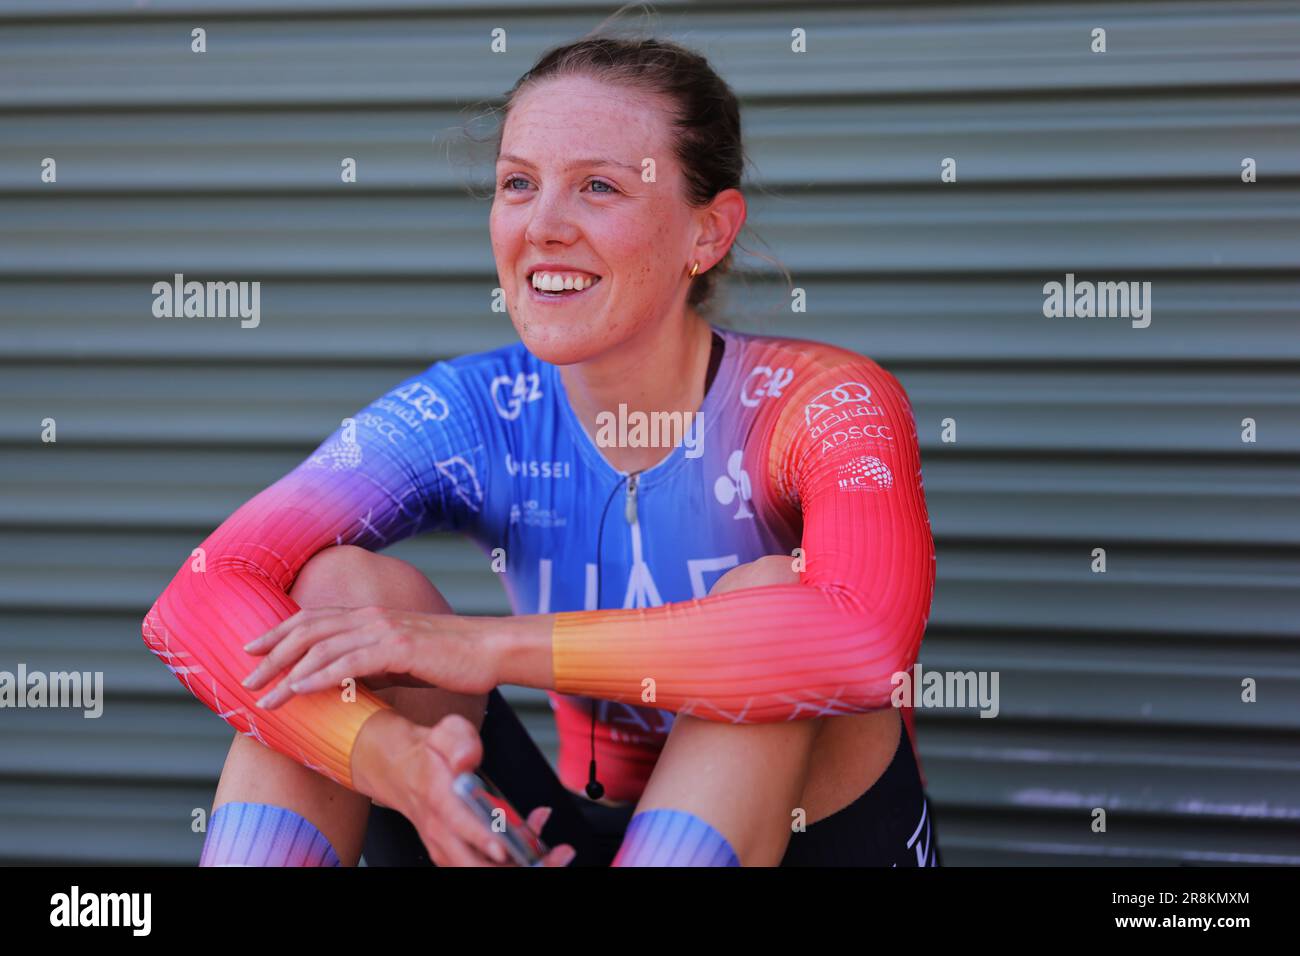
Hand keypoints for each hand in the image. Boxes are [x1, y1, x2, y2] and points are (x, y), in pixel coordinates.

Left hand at [240, 605, 498, 709]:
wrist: (488, 650)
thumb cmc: (448, 658)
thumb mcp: (399, 660)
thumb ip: (368, 665)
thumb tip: (338, 680)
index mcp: (370, 615)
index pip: (311, 618)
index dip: (276, 632)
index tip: (248, 649)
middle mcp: (371, 616)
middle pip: (307, 629)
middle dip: (271, 654)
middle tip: (244, 678)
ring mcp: (384, 629)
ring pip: (323, 646)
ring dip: (288, 672)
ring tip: (265, 695)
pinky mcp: (400, 648)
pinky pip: (351, 661)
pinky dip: (321, 674)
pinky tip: (301, 689)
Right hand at [358, 710, 576, 866]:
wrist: (401, 771)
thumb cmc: (429, 754)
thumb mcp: (445, 731)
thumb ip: (459, 740)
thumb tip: (467, 759)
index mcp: (439, 798)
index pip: (459, 824)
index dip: (483, 837)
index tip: (504, 846)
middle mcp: (441, 830)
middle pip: (475, 864)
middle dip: (516, 865)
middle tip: (553, 857)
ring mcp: (446, 847)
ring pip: (480, 871)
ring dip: (520, 867)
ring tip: (554, 855)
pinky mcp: (453, 855)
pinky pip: (482, 868)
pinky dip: (512, 863)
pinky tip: (536, 847)